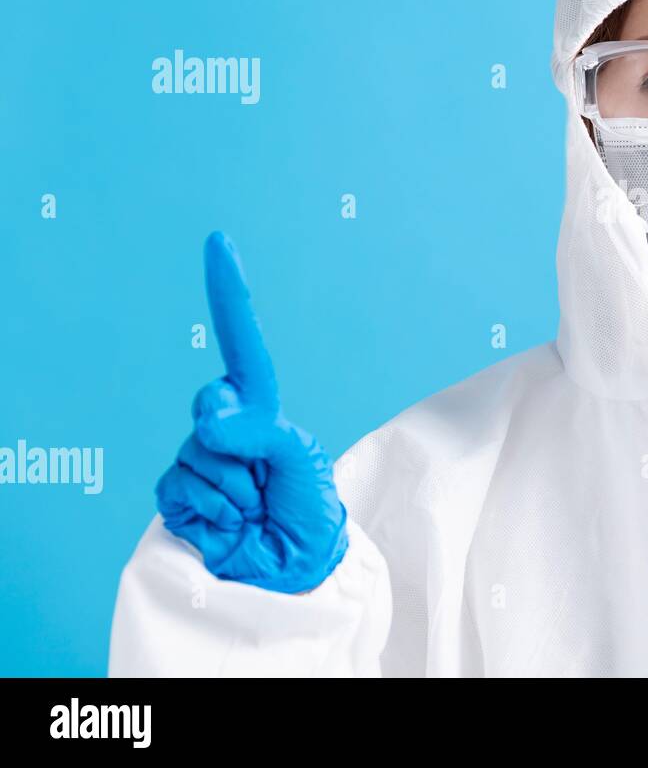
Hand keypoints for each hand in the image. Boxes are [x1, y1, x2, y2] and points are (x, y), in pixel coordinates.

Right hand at [155, 231, 348, 593]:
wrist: (295, 567)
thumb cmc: (307, 508)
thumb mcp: (299, 456)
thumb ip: (257, 430)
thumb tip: (211, 425)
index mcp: (259, 408)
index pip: (241, 342)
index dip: (230, 294)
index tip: (220, 242)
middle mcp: (225, 426)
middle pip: (210, 400)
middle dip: (237, 434)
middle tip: (261, 473)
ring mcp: (198, 458)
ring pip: (199, 448)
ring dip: (236, 482)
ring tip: (255, 504)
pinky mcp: (179, 492)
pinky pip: (183, 483)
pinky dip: (215, 505)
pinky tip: (233, 520)